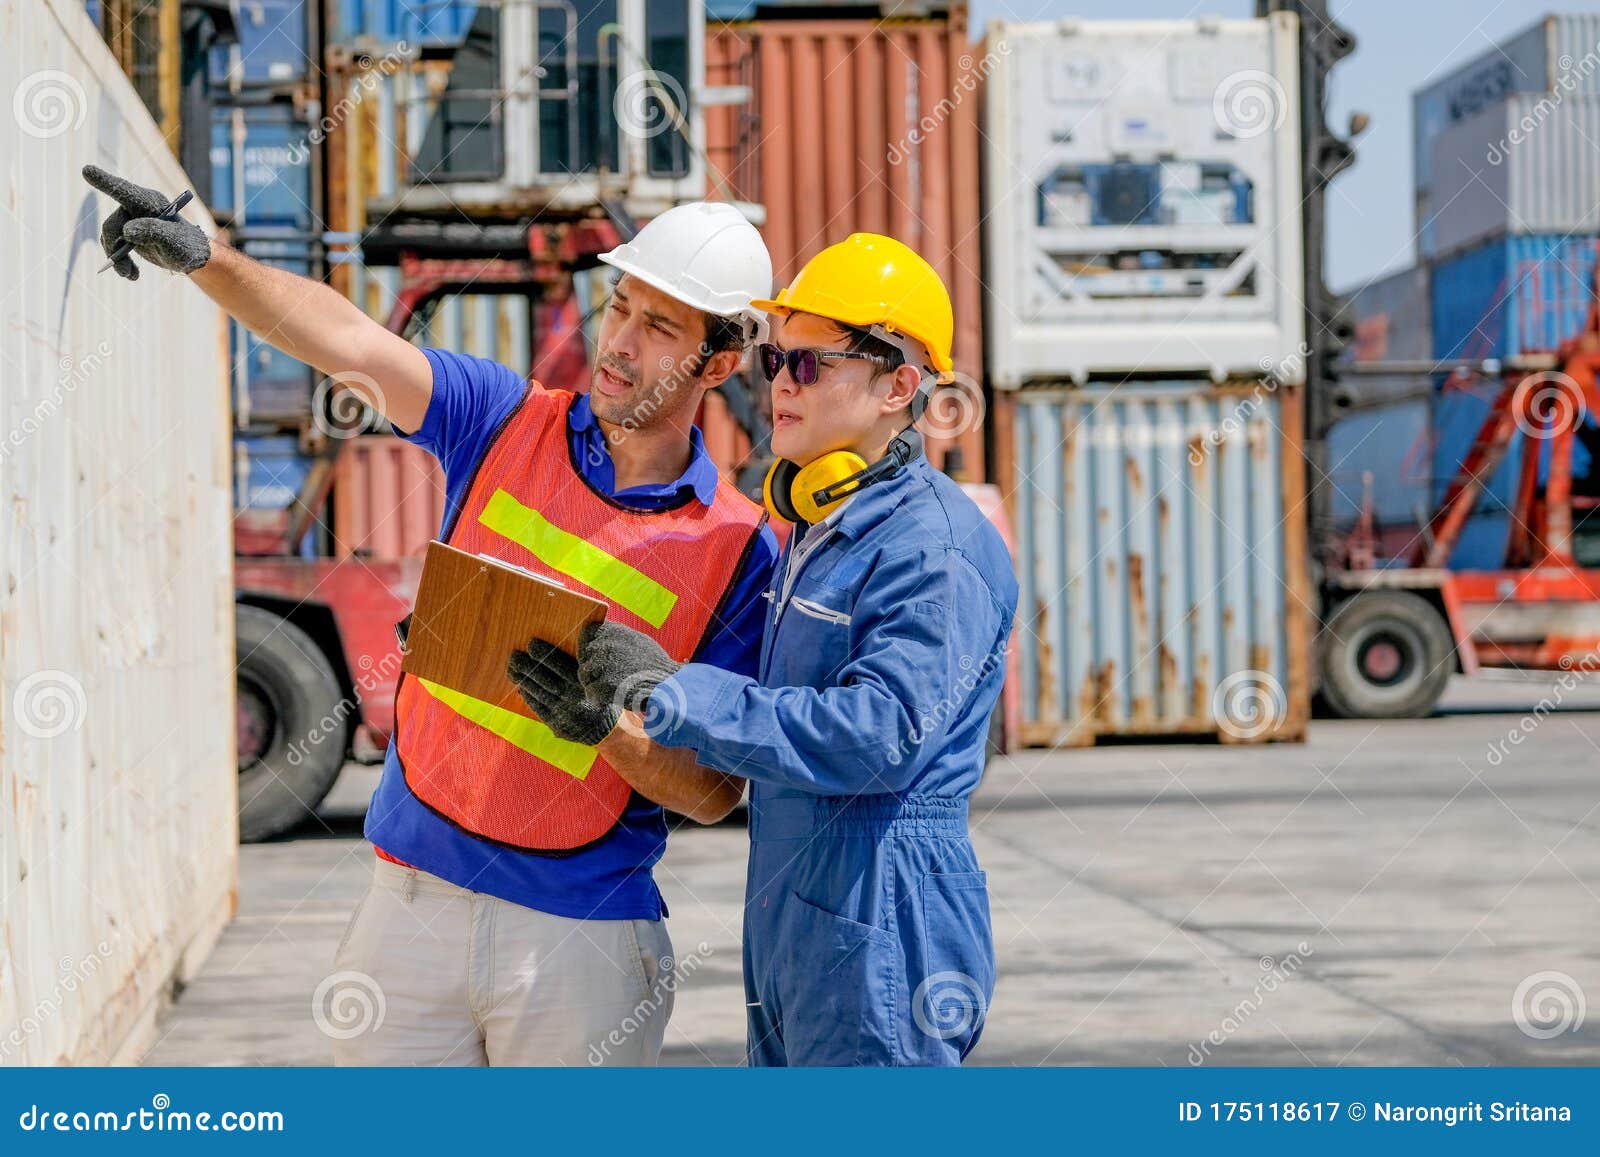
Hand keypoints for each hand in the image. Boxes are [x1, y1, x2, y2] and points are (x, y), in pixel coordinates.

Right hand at [82, 165, 210, 279]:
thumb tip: (127, 231)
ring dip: (117, 258)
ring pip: (110, 237)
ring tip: (130, 275)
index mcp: (149, 202)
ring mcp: (130, 219)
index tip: (86, 170)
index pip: (124, 191)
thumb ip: (153, 232)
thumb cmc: (186, 245)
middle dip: (115, 249)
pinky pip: (113, 245)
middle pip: (113, 225)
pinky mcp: (127, 233)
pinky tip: (132, 274)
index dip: (105, 182)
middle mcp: (136, 207)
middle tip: (125, 271)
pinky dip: (120, 261)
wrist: (190, 256)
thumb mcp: (174, 241)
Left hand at [506, 641, 618, 746]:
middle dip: (527, 666)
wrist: (607, 730)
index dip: (543, 654)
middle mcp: (573, 697)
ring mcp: (564, 712)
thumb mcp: (598, 678)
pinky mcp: (557, 724)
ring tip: (513, 669)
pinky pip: (539, 708)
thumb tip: (562, 641)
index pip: (560, 664)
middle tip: (514, 655)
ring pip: (539, 693)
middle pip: (544, 678)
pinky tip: (522, 687)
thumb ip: (582, 665)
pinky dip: (529, 697)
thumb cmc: (601, 695)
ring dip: (523, 680)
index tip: (531, 643)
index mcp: (584, 683)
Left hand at [576, 622, 682, 715]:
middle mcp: (605, 644)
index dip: (588, 647)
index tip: (596, 657)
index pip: (586, 634)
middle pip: (584, 657)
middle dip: (592, 669)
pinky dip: (599, 699)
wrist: (670, 686)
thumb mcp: (638, 642)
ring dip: (595, 684)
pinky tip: (614, 698)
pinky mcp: (603, 685)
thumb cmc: (656, 666)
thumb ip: (617, 639)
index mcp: (614, 631)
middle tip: (609, 677)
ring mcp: (603, 665)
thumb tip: (599, 640)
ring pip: (585, 676)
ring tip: (615, 688)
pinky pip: (591, 693)